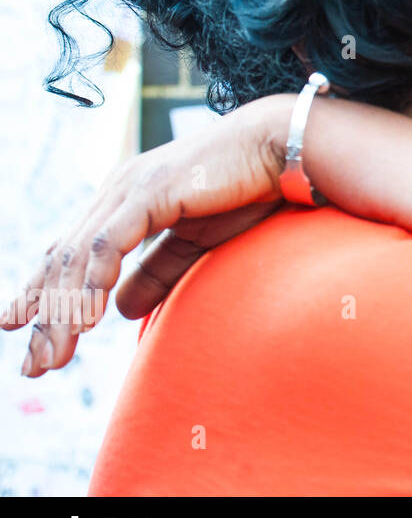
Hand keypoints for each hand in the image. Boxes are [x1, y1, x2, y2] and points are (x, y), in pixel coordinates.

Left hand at [2, 94, 294, 375]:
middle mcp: (115, 194)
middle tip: (35, 365)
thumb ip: (157, 272)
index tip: (25, 336)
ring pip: (77, 258)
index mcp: (122, 202)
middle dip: (44, 316)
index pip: (67, 254)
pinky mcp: (149, 192)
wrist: (280, 151)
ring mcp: (128, 190)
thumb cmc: (245, 191)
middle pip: (62, 262)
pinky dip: (92, 283)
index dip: (42, 295)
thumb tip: (118, 310)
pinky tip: (86, 320)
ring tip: (54, 354)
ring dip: (62, 311)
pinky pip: (108, 244)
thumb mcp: (194, 243)